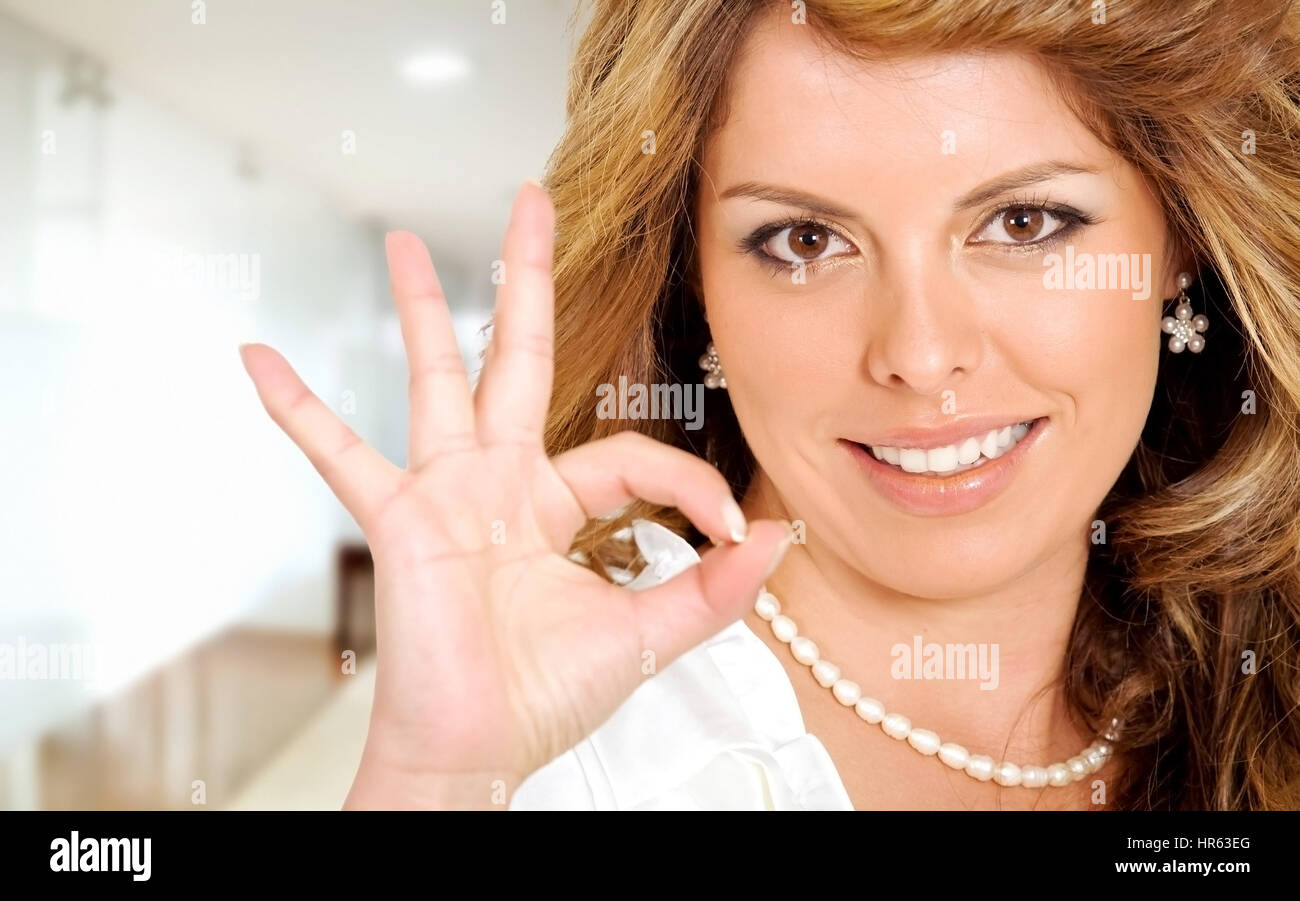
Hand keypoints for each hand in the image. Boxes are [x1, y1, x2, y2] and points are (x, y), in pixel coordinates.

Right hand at [239, 181, 791, 808]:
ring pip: (438, 379)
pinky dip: (299, 410)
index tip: (728, 527)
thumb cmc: (545, 697)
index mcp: (556, 504)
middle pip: (518, 358)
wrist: (477, 750)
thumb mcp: (648, 637)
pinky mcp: (401, 520)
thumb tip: (770, 539)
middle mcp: (499, 484)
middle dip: (526, 281)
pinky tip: (258, 360)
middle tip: (530, 204)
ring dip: (422, 309)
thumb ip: (711, 589)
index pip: (630, 453)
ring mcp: (446, 494)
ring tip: (403, 241)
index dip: (689, 482)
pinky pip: (339, 455)